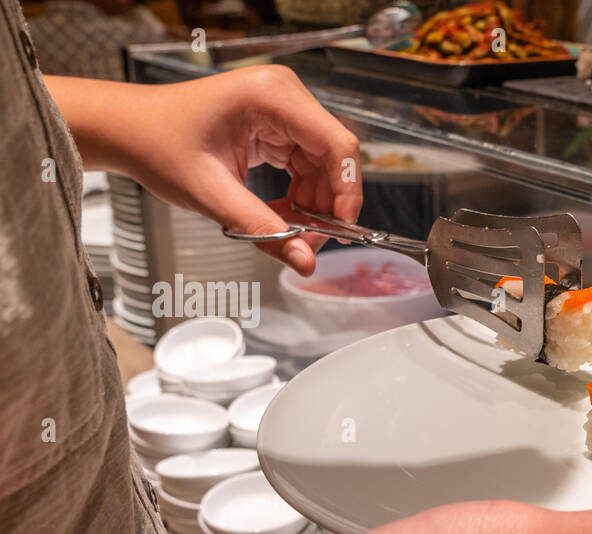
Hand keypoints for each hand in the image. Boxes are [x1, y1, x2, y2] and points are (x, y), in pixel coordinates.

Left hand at [49, 67, 362, 274]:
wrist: (126, 130)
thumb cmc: (156, 145)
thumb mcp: (212, 194)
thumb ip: (263, 230)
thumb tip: (305, 263)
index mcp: (270, 96)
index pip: (337, 144)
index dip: (346, 191)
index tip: (339, 230)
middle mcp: (283, 94)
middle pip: (333, 156)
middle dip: (326, 204)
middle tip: (306, 241)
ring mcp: (281, 107)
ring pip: (323, 165)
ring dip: (312, 204)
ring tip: (285, 229)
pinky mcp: (276, 122)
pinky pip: (305, 164)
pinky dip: (299, 195)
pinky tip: (279, 214)